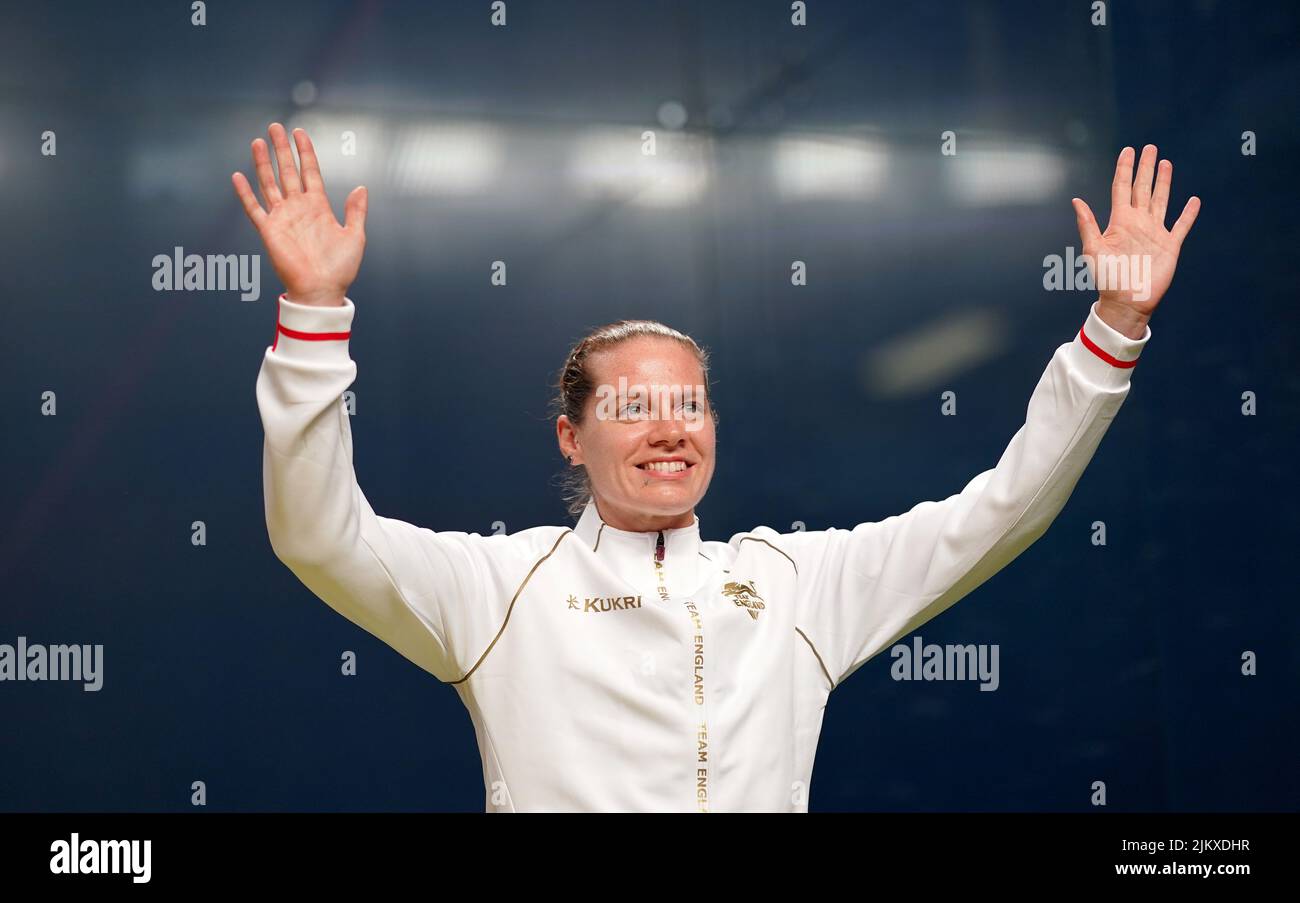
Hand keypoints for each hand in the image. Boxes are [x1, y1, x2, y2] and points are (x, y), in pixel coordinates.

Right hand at [231, 123, 366, 306]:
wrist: (322, 290)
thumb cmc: (340, 268)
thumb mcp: (355, 236)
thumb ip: (356, 211)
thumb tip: (361, 187)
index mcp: (319, 206)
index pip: (310, 172)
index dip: (305, 152)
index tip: (300, 133)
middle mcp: (299, 208)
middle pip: (288, 171)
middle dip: (282, 149)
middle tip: (275, 126)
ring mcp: (283, 218)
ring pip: (270, 183)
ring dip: (263, 163)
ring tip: (258, 141)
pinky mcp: (269, 231)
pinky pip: (254, 208)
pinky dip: (246, 193)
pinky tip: (238, 176)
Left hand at [1071, 145, 1199, 337]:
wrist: (1126, 301)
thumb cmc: (1106, 279)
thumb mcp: (1093, 250)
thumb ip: (1087, 224)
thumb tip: (1076, 200)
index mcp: (1119, 222)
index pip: (1122, 188)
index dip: (1124, 169)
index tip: (1128, 151)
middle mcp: (1138, 223)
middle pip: (1142, 188)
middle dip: (1146, 168)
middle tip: (1150, 148)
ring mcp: (1154, 232)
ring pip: (1160, 200)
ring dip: (1164, 182)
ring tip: (1166, 163)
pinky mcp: (1170, 245)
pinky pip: (1181, 225)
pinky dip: (1188, 214)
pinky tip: (1193, 201)